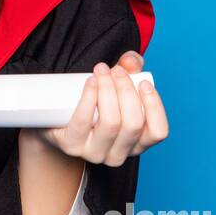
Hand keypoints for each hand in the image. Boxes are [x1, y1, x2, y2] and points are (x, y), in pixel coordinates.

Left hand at [35, 50, 168, 166]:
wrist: (57, 118)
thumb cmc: (95, 103)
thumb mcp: (117, 85)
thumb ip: (130, 68)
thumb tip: (130, 61)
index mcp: (137, 142)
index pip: (158, 132)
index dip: (154, 106)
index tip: (143, 82)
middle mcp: (119, 153)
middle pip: (133, 124)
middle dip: (126, 91)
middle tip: (116, 70)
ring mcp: (95, 153)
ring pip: (111, 124)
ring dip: (108, 91)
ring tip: (101, 71)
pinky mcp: (72, 146)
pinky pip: (84, 122)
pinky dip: (89, 98)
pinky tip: (91, 82)